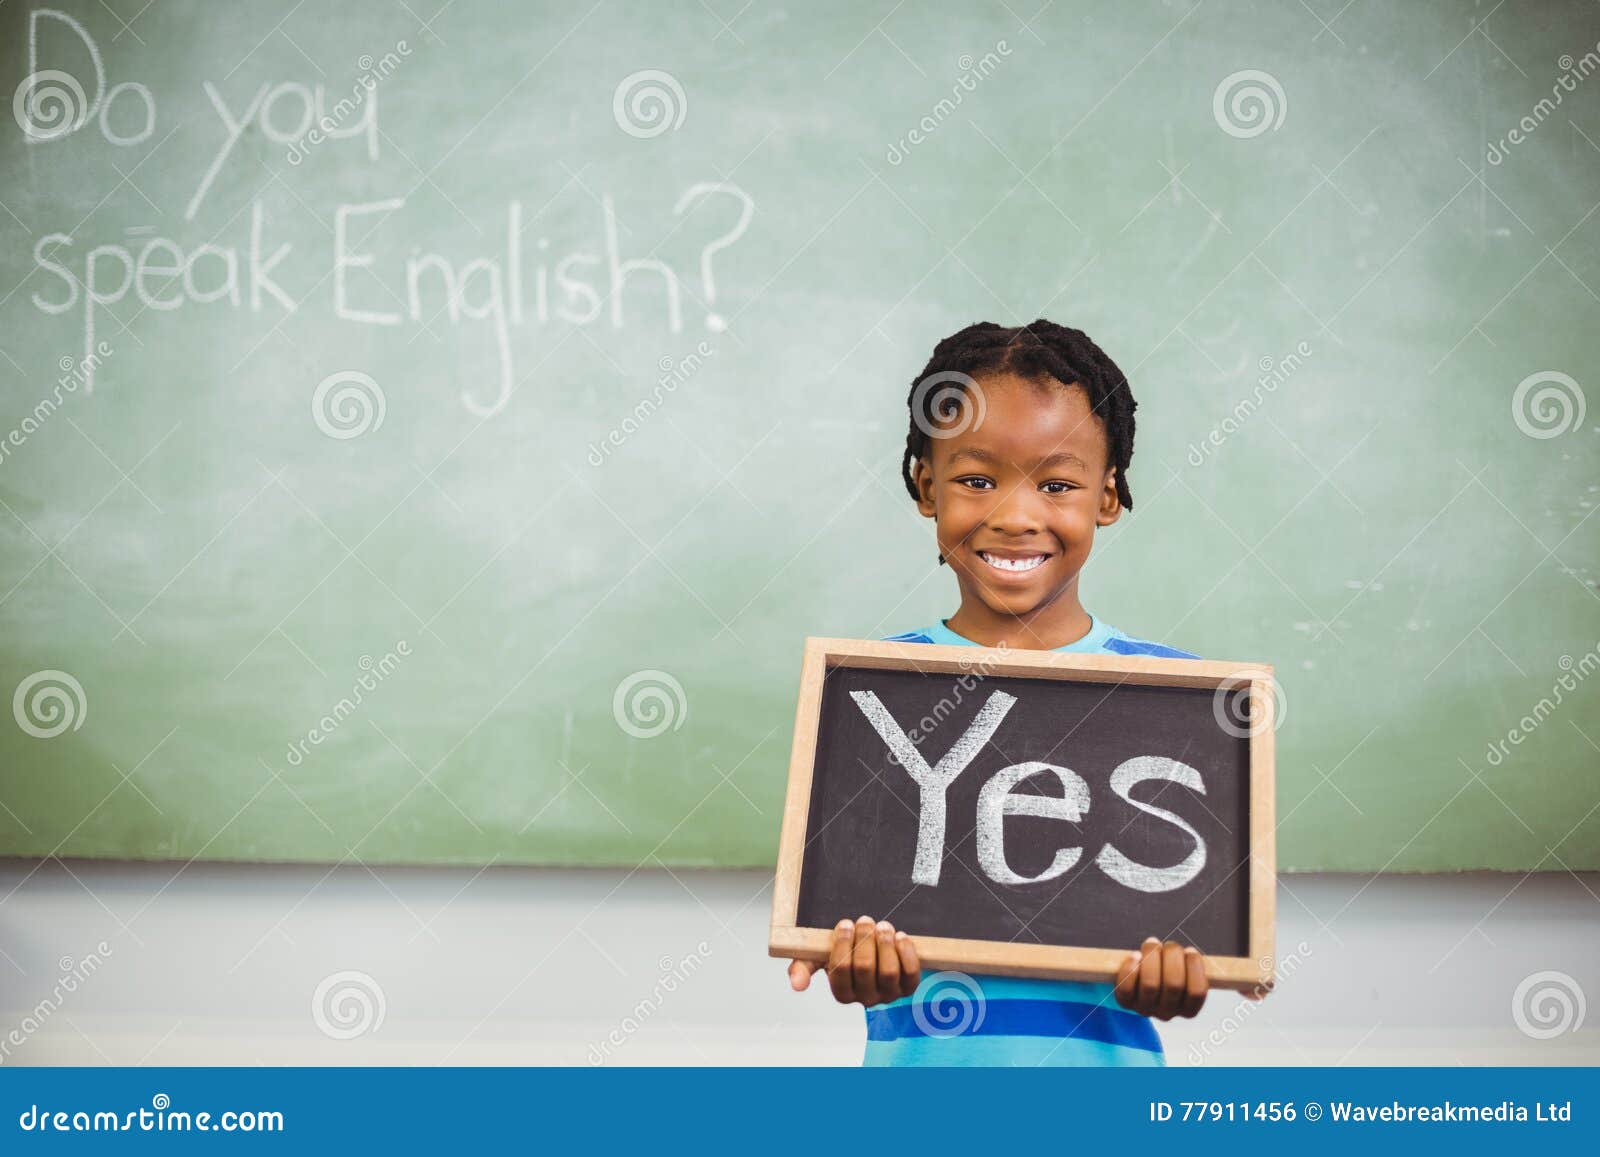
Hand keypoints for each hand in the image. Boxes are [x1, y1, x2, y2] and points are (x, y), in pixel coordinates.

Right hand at [786, 916, 921, 1006]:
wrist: (873, 952)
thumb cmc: (846, 954)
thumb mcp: (820, 958)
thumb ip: (804, 966)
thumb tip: (796, 984)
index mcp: (842, 993)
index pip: (840, 969)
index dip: (843, 944)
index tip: (845, 924)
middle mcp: (865, 999)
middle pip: (864, 967)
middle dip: (865, 939)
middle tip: (865, 920)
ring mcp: (888, 995)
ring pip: (888, 971)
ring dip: (885, 943)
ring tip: (882, 926)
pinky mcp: (908, 988)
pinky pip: (911, 973)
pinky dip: (906, 952)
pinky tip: (900, 937)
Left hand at [1114, 937, 1210, 1019]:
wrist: (1137, 985)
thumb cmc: (1165, 972)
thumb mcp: (1183, 970)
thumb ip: (1188, 963)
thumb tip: (1189, 952)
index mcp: (1187, 1008)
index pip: (1197, 992)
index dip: (1195, 967)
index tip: (1190, 950)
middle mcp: (1167, 1013)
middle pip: (1174, 985)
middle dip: (1173, 955)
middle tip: (1170, 944)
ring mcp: (1145, 1009)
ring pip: (1150, 985)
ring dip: (1152, 957)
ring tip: (1152, 944)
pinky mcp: (1126, 1003)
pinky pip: (1127, 989)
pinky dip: (1130, 969)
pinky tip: (1135, 955)